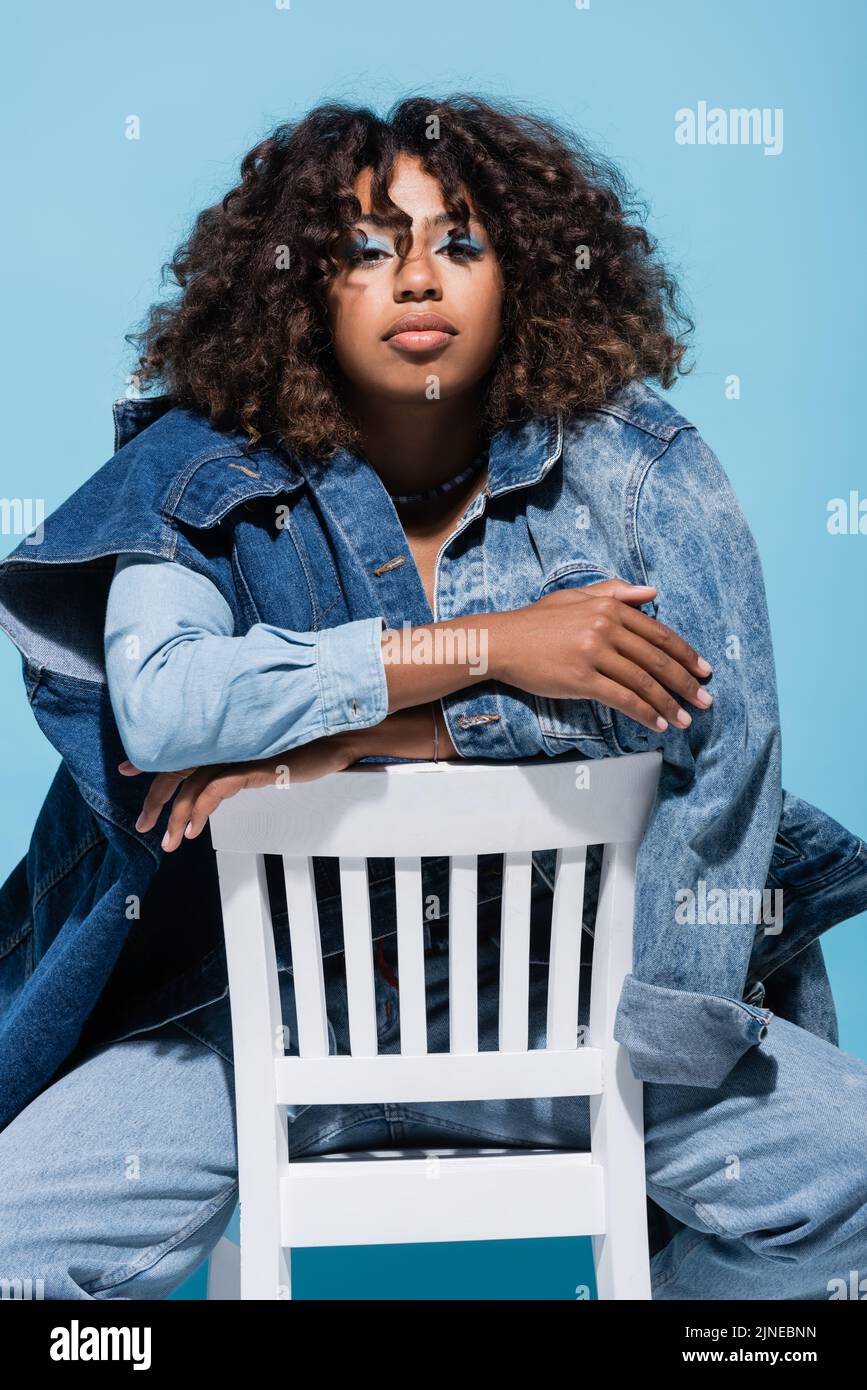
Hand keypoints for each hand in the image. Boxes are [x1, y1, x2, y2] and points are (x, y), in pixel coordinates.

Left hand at [118, 733, 360, 852]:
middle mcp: (224, 738)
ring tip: (168, 843)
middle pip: (174, 768)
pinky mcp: (250, 765)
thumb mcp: (268, 747)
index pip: (178, 745)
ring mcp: (235, 751)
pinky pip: (213, 793)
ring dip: (175, 818)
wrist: (337, 732)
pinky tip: (194, 831)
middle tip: (142, 824)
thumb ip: (242, 754)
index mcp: (224, 732)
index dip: (150, 758)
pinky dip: (199, 813)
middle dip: (155, 800)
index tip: (127, 769)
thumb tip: (227, 772)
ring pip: (190, 786)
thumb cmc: (308, 739)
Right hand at [494, 579, 712, 732]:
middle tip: (705, 701)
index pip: (659, 634)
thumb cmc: (537, 621)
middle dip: (686, 684)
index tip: (704, 672)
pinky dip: (644, 713)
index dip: (686, 655)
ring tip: (686, 720)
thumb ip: (616, 592)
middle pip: (658, 660)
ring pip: (644, 683)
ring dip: (669, 704)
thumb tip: (652, 593)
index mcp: (610, 607)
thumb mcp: (577, 597)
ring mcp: (594, 653)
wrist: (503, 641)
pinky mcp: (582, 679)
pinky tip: (658, 724)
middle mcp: (606, 627)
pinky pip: (622, 699)